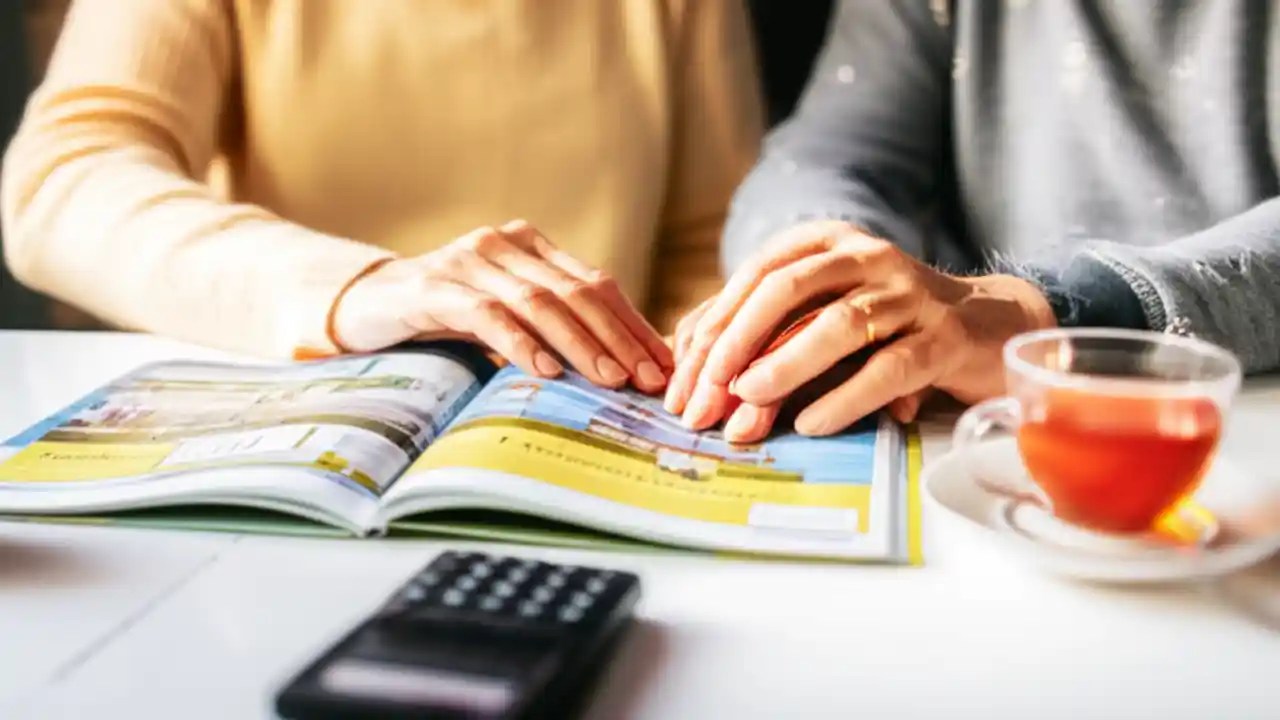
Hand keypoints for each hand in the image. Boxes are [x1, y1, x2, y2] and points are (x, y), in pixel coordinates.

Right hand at [333, 220, 672, 391]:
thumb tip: (622, 370)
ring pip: (539, 302)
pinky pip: (487, 314)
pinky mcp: (433, 287)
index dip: (634, 324)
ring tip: (610, 380)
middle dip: (619, 338)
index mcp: (530, 246)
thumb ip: (553, 328)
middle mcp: (504, 244)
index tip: (665, 364)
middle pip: (576, 291)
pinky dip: (520, 342)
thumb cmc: (445, 319)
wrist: (365, 306)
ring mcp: (468, 261)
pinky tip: (546, 370)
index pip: (595, 284)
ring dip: (581, 343)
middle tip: (648, 379)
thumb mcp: (506, 318)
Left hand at [664, 221, 1054, 440]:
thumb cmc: (889, 325)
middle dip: (736, 342)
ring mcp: (911, 295)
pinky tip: (812, 423)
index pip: (757, 275)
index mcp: (829, 243)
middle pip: (787, 289)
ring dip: (787, 363)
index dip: (714, 326)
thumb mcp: (823, 313)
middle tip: (704, 393)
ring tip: (748, 398)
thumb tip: (689, 364)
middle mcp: (869, 257)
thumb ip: (763, 330)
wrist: (991, 328)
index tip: (683, 382)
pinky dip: (846, 397)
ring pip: (839, 323)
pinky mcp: (946, 339)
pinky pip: (890, 367)